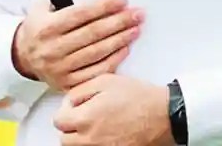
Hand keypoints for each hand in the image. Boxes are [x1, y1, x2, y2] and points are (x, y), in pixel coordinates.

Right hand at [11, 0, 143, 91]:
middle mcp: (53, 49)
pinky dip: (114, 60)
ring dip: (120, 39)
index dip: (103, 6)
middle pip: (93, 33)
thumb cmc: (38, 29)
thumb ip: (62, 0)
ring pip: (97, 52)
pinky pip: (97, 71)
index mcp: (46, 27)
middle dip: (119, 21)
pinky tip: (125, 48)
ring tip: (135, 28)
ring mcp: (61, 69)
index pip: (80, 14)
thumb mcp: (40, 9)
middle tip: (137, 14)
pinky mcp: (68, 83)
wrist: (22, 57)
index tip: (121, 0)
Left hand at [53, 73, 173, 145]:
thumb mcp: (105, 81)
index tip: (74, 107)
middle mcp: (90, 139)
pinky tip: (104, 135)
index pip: (58, 121)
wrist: (163, 115)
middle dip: (70, 128)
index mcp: (85, 119)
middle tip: (82, 118)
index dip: (65, 111)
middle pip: (65, 140)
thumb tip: (69, 101)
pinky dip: (96, 144)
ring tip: (94, 126)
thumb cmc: (138, 97)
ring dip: (81, 139)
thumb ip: (80, 91)